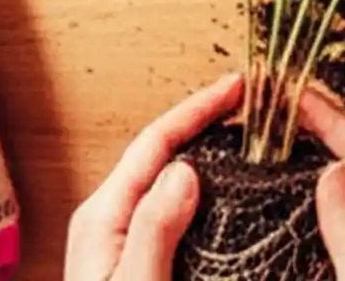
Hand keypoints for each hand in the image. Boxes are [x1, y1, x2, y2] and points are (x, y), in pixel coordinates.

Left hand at [64, 74, 242, 280]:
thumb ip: (155, 229)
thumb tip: (184, 170)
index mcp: (101, 216)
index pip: (154, 142)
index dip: (198, 109)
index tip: (233, 87)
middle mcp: (106, 219)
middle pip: (161, 152)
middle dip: (202, 122)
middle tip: (243, 103)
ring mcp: (118, 237)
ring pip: (167, 178)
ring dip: (203, 153)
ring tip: (238, 136)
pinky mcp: (133, 256)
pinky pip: (171, 206)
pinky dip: (200, 188)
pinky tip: (220, 191)